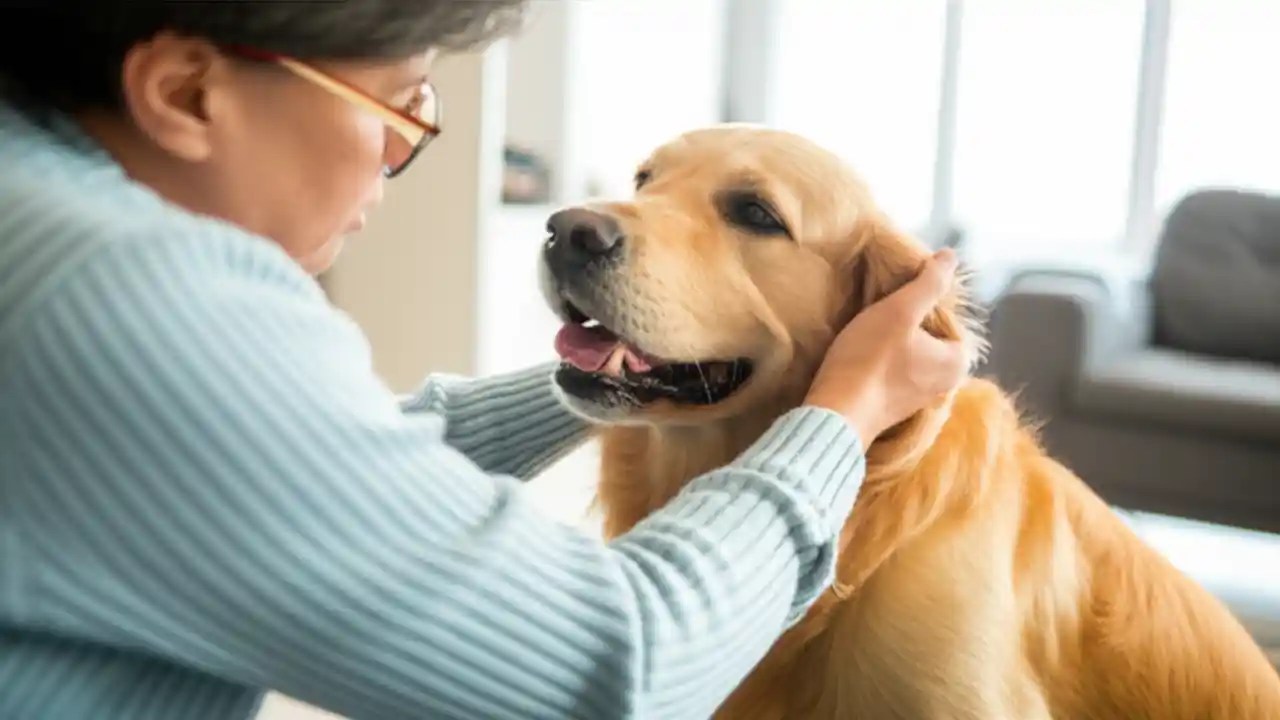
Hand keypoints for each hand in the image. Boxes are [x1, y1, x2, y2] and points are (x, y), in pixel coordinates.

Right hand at [804, 249, 968, 442]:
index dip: (917, 302)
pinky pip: (896, 373)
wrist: (836, 413)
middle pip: (927, 335)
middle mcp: (948, 383)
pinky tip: (862, 357)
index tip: (891, 302)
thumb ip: (929, 282)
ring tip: (865, 336)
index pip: (944, 315)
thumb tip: (951, 256)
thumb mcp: (900, 310)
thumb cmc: (870, 359)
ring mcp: (922, 399)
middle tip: (876, 316)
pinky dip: (882, 362)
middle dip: (904, 323)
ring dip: (890, 342)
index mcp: (959, 360)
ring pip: (910, 353)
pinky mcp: (897, 408)